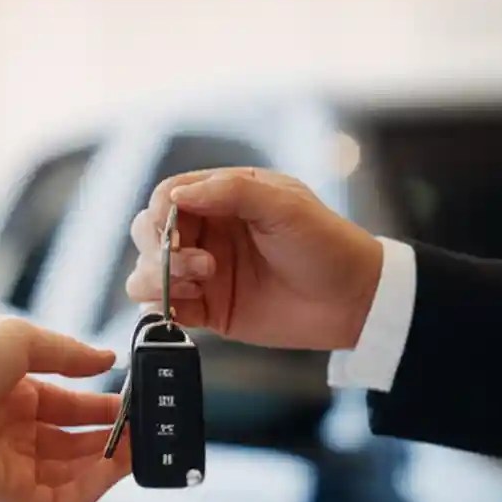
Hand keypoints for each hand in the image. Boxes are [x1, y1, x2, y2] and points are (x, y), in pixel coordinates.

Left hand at [0, 318, 128, 501]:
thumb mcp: (22, 342)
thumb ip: (70, 355)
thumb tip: (109, 360)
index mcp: (10, 395)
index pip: (67, 408)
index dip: (102, 408)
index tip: (137, 402)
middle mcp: (10, 433)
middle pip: (72, 444)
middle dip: (111, 437)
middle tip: (148, 429)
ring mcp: (8, 466)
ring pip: (71, 474)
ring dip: (108, 462)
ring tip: (141, 445)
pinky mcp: (6, 495)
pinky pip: (58, 501)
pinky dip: (91, 488)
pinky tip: (114, 467)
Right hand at [125, 167, 383, 349]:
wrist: (354, 301)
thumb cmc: (328, 245)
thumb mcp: (285, 206)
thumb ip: (231, 192)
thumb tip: (177, 195)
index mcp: (225, 197)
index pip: (169, 193)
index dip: (162, 209)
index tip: (173, 226)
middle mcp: (209, 232)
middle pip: (148, 231)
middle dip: (158, 245)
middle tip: (196, 260)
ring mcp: (205, 272)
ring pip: (147, 270)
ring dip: (158, 275)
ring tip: (199, 281)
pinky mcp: (209, 310)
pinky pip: (165, 306)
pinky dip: (162, 305)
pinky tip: (185, 304)